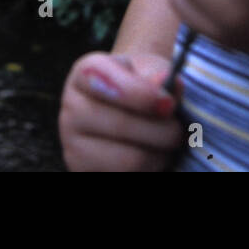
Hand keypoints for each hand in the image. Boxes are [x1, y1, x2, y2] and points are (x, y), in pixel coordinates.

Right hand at [59, 51, 183, 171]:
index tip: (169, 103)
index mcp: (85, 73)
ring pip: (130, 160)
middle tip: (177, 129)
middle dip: (162, 130)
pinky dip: (150, 170)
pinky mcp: (83, 170)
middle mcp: (72, 109)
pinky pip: (129, 177)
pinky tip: (151, 158)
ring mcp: (73, 145)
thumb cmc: (145, 87)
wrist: (133, 114)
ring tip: (165, 145)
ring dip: (160, 154)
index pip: (102, 79)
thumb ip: (158, 73)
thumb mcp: (152, 71)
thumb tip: (162, 82)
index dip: (139, 94)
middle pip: (122, 125)